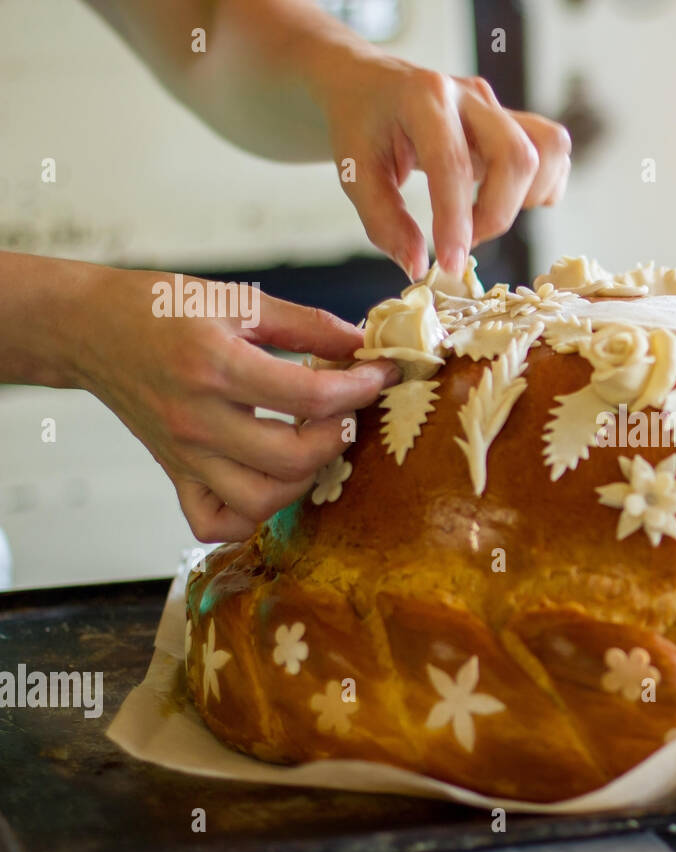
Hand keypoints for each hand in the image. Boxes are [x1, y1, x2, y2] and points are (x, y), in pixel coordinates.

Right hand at [78, 267, 399, 541]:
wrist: (89, 329)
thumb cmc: (160, 309)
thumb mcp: (237, 300)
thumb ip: (305, 323)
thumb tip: (362, 343)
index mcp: (215, 366)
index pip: (309, 397)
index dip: (359, 388)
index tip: (382, 373)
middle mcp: (197, 420)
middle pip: (292, 459)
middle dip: (337, 436)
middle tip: (346, 410)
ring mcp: (183, 455)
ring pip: (260, 501)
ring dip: (303, 478)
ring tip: (312, 442)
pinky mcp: (174, 473)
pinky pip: (214, 523)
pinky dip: (249, 514)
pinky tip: (269, 478)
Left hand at [313, 55, 571, 279]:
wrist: (369, 83)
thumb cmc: (360, 126)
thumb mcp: (356, 174)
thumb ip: (385, 223)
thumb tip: (418, 267)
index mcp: (423, 99)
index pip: (453, 164)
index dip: (457, 221)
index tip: (450, 264)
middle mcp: (468, 95)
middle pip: (516, 156)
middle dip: (499, 213)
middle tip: (467, 240)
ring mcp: (496, 105)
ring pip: (547, 148)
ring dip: (529, 196)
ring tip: (488, 213)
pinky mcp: (513, 118)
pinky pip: (552, 149)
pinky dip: (543, 183)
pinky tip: (508, 197)